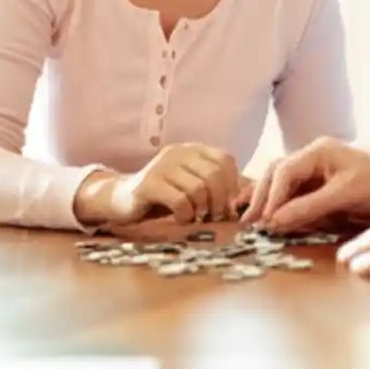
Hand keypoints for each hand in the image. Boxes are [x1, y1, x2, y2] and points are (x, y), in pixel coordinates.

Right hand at [75, 143, 239, 225]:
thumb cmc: (165, 195)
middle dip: (220, 200)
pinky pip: (180, 201)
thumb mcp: (192, 185)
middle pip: (214, 175)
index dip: (232, 184)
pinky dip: (186, 215)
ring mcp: (162, 166)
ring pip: (199, 188)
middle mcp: (178, 152)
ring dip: (203, 209)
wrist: (122, 199)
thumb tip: (247, 199)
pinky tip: (181, 219)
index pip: (225, 160)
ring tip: (197, 217)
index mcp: (192, 149)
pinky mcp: (149, 184)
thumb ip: (216, 186)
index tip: (229, 205)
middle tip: (214, 216)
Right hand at [240, 137, 369, 231]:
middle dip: (260, 197)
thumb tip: (274, 221)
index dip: (271, 197)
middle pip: (276, 174)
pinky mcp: (321, 184)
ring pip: (281, 182)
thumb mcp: (345, 196)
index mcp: (318, 151)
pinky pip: (294, 192)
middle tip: (247, 222)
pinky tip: (267, 215)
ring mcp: (316, 169)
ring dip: (266, 200)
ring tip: (249, 219)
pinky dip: (280, 204)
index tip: (263, 220)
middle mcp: (313, 156)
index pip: (283, 171)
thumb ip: (309, 207)